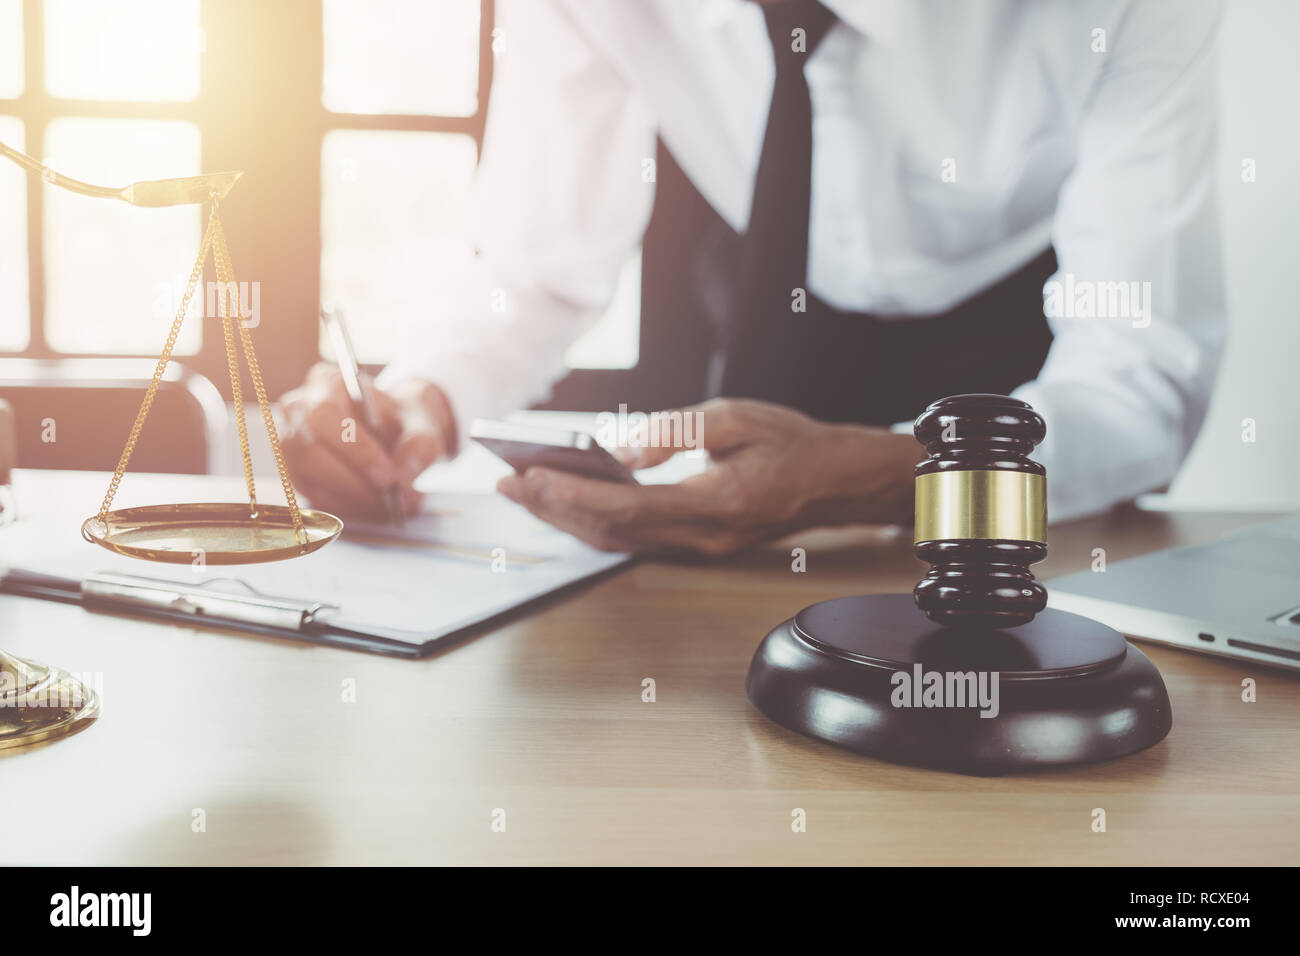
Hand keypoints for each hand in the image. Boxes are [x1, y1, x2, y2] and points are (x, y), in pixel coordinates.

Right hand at [279, 363, 454, 518]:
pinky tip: (373, 509)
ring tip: (389, 507)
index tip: (388, 476)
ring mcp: (290, 443)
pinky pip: (312, 496)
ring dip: (349, 499)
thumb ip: (419, 444)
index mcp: (326, 382)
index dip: (354, 449)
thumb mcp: (422, 424)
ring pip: (307, 477)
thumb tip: (403, 473)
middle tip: (390, 500)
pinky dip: (344, 507)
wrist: (396, 431)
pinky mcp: (295, 472)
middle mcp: (298, 409)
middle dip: (352, 482)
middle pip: (309, 451)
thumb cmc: (402, 421)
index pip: (325, 415)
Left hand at [498, 398, 916, 555]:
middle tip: (508, 484)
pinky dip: (594, 523)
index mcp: (716, 503)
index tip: (532, 477)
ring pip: (618, 541)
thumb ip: (679, 431)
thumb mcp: (738, 417)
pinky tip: (566, 502)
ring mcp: (699, 547)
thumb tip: (624, 449)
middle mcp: (704, 537)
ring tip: (524, 492)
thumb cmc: (789, 443)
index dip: (575, 495)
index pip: (629, 505)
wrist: (833, 480)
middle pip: (613, 531)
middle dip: (555, 509)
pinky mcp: (695, 545)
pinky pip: (633, 540)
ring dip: (567, 519)